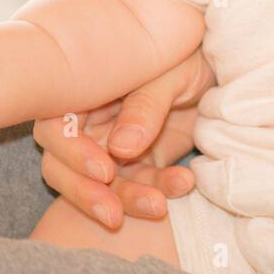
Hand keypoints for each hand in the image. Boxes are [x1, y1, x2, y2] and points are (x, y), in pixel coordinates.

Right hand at [33, 46, 214, 229]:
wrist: (217, 72)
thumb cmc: (185, 57)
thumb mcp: (169, 73)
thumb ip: (145, 105)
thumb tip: (121, 148)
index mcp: (82, 91)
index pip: (55, 128)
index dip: (72, 153)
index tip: (105, 171)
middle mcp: (88, 123)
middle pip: (63, 166)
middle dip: (86, 194)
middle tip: (114, 215)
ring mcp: (111, 147)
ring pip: (101, 185)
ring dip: (127, 200)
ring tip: (159, 206)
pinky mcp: (139, 164)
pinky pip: (139, 186)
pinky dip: (158, 190)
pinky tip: (184, 182)